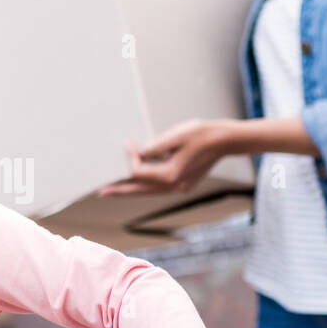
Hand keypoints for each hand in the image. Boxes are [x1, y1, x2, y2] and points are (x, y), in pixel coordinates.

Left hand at [96, 119, 232, 195]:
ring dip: (133, 189)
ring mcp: (180, 188)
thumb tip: (138, 152)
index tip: (129, 144)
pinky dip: (147, 185)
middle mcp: (175, 186)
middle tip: (102, 193)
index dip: (131, 158)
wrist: (224, 140)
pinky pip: (160, 188)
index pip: (141, 172)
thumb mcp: (176, 136)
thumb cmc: (201, 134)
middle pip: (141, 190)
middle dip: (121, 190)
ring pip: (150, 192)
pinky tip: (137, 182)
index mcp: (172, 175)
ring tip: (116, 190)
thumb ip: (155, 146)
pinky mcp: (183, 184)